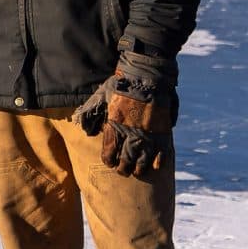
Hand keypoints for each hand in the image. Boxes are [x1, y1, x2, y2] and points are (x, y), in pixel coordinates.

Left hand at [76, 61, 175, 178]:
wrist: (147, 78)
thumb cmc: (121, 85)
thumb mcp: (101, 96)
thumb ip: (91, 112)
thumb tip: (84, 129)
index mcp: (114, 127)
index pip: (109, 153)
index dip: (109, 161)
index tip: (110, 163)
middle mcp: (131, 135)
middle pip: (126, 161)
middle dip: (123, 169)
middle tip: (123, 170)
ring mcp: (148, 136)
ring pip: (143, 161)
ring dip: (139, 168)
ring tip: (137, 170)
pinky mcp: (163, 134)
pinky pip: (162, 155)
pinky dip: (158, 162)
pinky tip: (155, 166)